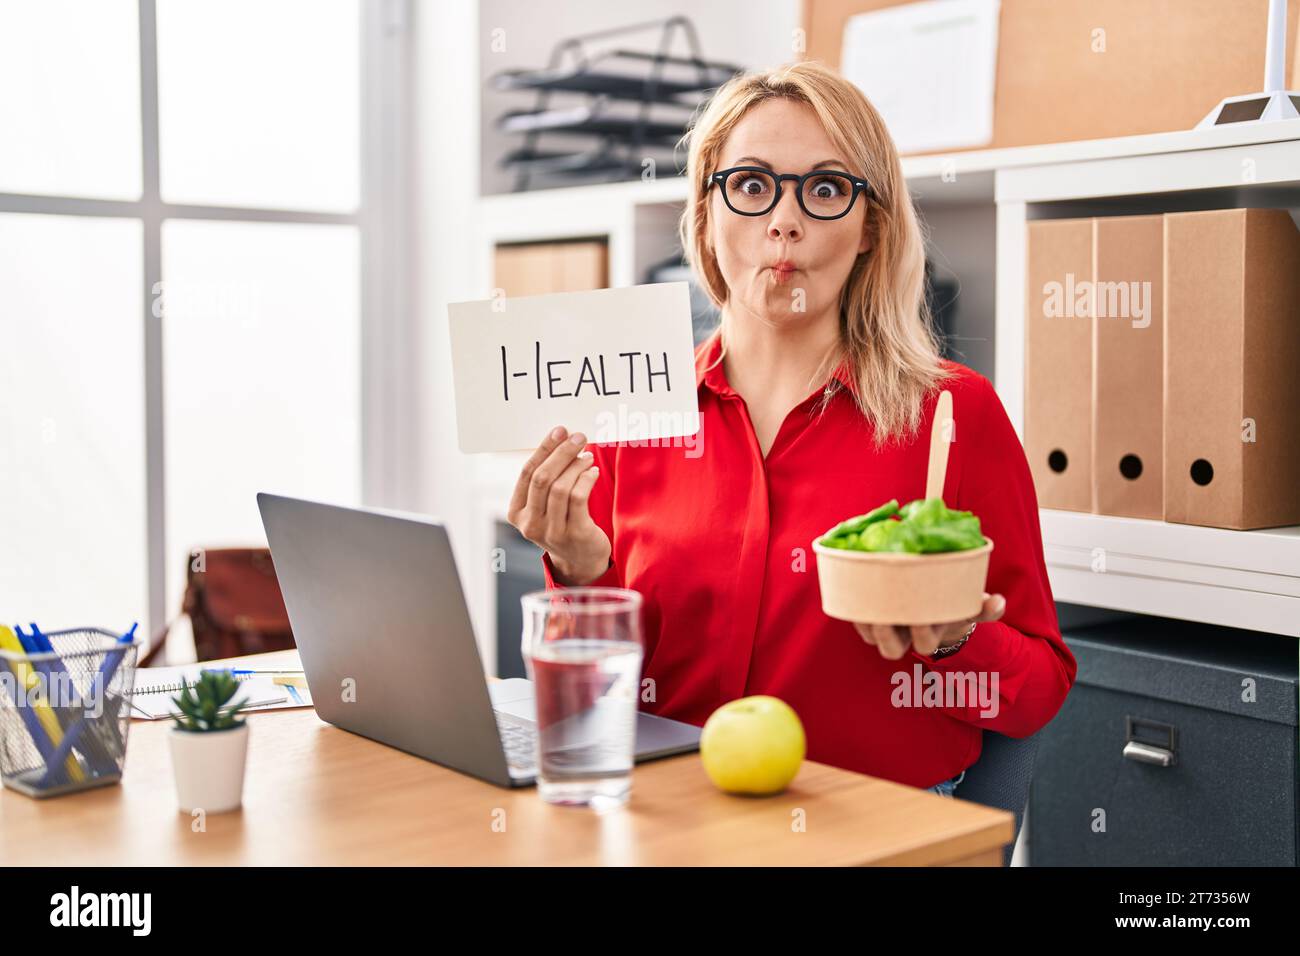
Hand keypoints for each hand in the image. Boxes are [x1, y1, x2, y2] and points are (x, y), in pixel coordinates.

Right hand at [507, 425, 610, 585]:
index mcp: (517, 513)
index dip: (544, 449)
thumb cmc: (562, 523)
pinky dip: (586, 479)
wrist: (580, 560)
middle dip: (562, 453)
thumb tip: (560, 441)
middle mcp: (530, 524)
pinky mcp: (575, 534)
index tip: (559, 431)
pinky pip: (578, 498)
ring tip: (587, 457)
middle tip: (578, 437)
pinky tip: (592, 472)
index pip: (526, 473)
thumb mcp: (544, 506)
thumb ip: (545, 480)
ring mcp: (552, 532)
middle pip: (542, 479)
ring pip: (561, 488)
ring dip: (576, 466)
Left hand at [852, 592, 1005, 659]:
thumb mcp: (970, 606)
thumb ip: (986, 609)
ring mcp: (885, 628)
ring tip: (862, 604)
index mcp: (928, 635)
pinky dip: (853, 610)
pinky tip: (853, 591)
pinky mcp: (868, 615)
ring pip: (869, 635)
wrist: (933, 603)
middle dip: (886, 636)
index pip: (924, 643)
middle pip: (890, 649)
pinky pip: (856, 618)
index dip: (923, 633)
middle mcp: (903, 636)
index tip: (924, 617)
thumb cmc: (953, 605)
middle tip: (885, 617)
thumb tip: (999, 602)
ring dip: (864, 624)